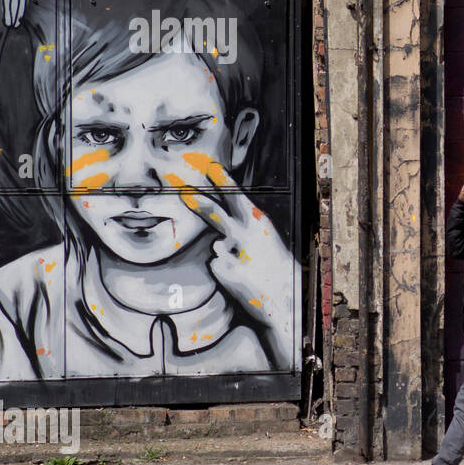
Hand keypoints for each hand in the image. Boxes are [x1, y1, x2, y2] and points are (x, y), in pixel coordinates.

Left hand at [163, 154, 298, 368]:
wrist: (282, 297)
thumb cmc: (277, 268)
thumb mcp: (267, 242)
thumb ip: (246, 232)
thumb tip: (220, 236)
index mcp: (260, 223)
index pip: (237, 196)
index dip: (223, 181)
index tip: (209, 167)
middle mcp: (245, 234)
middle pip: (215, 213)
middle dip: (197, 200)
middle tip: (181, 188)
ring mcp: (231, 251)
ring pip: (218, 244)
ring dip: (228, 253)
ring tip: (246, 264)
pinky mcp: (221, 269)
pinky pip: (218, 265)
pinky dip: (227, 270)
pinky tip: (241, 278)